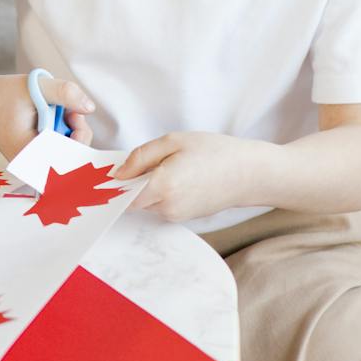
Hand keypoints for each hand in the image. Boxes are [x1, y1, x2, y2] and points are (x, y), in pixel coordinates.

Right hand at [0, 73, 96, 161]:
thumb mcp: (34, 86)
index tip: (73, 113)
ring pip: (67, 154)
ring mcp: (33, 164)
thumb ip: (64, 93)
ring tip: (55, 111)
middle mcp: (31, 166)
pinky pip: (59, 151)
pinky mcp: (35, 159)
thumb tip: (89, 108)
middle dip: (76, 131)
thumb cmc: (1, 94)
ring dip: (69, 131)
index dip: (80, 136)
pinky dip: (61, 133)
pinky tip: (52, 119)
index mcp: (29, 154)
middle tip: (67, 109)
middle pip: (72, 158)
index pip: (70, 159)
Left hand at [114, 132, 268, 223]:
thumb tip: (118, 173)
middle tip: (143, 162)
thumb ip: (141, 156)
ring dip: (147, 188)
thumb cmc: (215, 152)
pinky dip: (161, 194)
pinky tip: (178, 178)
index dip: (115, 183)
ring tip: (168, 167)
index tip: (110, 173)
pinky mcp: (184, 219)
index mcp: (163, 185)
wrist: (250, 173)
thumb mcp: (174, 141)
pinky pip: (161, 206)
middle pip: (132, 199)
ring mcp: (176, 216)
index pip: (122, 194)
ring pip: (146, 204)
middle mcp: (167, 207)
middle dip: (132, 183)